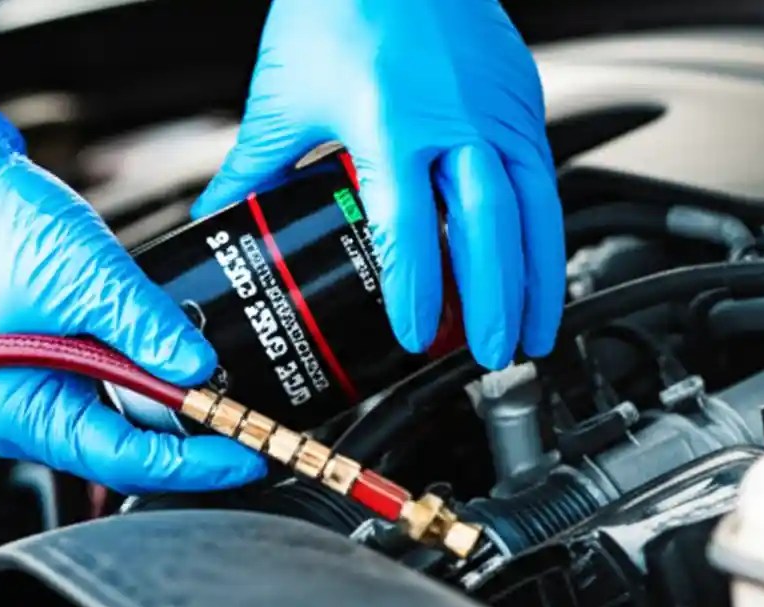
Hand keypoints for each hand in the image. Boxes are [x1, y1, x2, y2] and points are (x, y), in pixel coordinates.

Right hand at [0, 91, 265, 492]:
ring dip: (179, 416)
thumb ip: (147, 328)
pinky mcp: (60, 368)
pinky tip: (194, 374)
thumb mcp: (86, 276)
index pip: (122, 459)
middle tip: (255, 434)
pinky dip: (157, 385)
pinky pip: (119, 393)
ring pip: (127, 425)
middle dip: (192, 445)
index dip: (192, 463)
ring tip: (234, 406)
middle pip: (128, 453)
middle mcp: (28, 415)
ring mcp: (43, 392)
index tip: (246, 453)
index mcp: (19, 411)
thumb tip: (202, 370)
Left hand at [194, 0, 564, 369]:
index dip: (413, 291)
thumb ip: (253, 165)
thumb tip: (220, 214)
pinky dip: (543, 226)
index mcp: (392, 123)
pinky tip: (537, 261)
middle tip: (492, 356)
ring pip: (535, 209)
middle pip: (489, 230)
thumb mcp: (284, 93)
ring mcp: (500, 105)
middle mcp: (458, 120)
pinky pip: (542, 174)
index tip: (413, 338)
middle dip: (494, 302)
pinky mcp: (521, 94)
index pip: (407, 229)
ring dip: (539, 277)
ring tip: (535, 329)